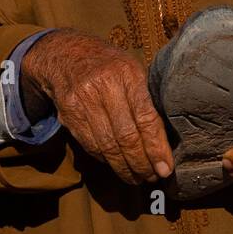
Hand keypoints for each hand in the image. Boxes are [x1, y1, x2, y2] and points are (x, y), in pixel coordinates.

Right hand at [21, 29, 172, 184]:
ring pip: (107, 146)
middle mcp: (103, 87)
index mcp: (126, 73)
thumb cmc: (109, 64)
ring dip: (125, 168)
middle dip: (142, 163)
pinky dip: (106, 159)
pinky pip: (91, 145)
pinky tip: (117, 164)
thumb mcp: (132, 68)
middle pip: (126, 137)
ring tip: (138, 178)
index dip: (156, 147)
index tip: (166, 168)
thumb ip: (146, 97)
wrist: (66, 55)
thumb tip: (164, 138)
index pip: (145, 118)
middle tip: (153, 177)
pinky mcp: (69, 115)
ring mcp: (83, 101)